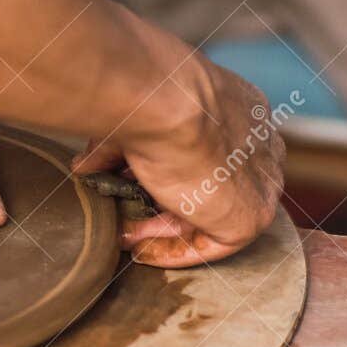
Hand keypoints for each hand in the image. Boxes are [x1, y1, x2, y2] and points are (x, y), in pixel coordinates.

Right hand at [73, 52, 284, 267]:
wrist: (164, 103)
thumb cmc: (149, 96)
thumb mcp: (133, 119)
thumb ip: (117, 146)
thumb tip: (86, 165)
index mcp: (239, 108)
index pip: (212, 149)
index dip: (170, 172)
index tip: (130, 185)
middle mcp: (257, 141)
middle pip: (212, 184)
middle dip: (165, 204)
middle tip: (126, 216)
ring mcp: (260, 180)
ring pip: (211, 214)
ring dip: (164, 228)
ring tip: (125, 235)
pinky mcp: (252, 216)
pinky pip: (214, 245)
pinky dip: (176, 251)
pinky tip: (142, 251)